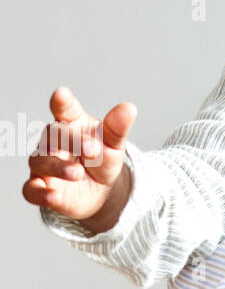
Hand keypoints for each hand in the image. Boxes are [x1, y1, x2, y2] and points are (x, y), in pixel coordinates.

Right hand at [23, 87, 136, 233]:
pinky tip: (53, 194)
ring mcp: (43, 164)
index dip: (62, 102)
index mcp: (73, 125)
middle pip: (53, 134)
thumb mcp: (115, 145)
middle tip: (92, 149)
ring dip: (58, 167)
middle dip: (71, 140)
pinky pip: (31, 189)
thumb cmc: (102, 161)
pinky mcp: (39, 188)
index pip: (65, 110)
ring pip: (41, 161)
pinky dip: (40, 192)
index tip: (60, 94)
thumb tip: (129, 108)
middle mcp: (53, 142)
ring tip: (77, 173)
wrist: (101, 192)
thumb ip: (118, 128)